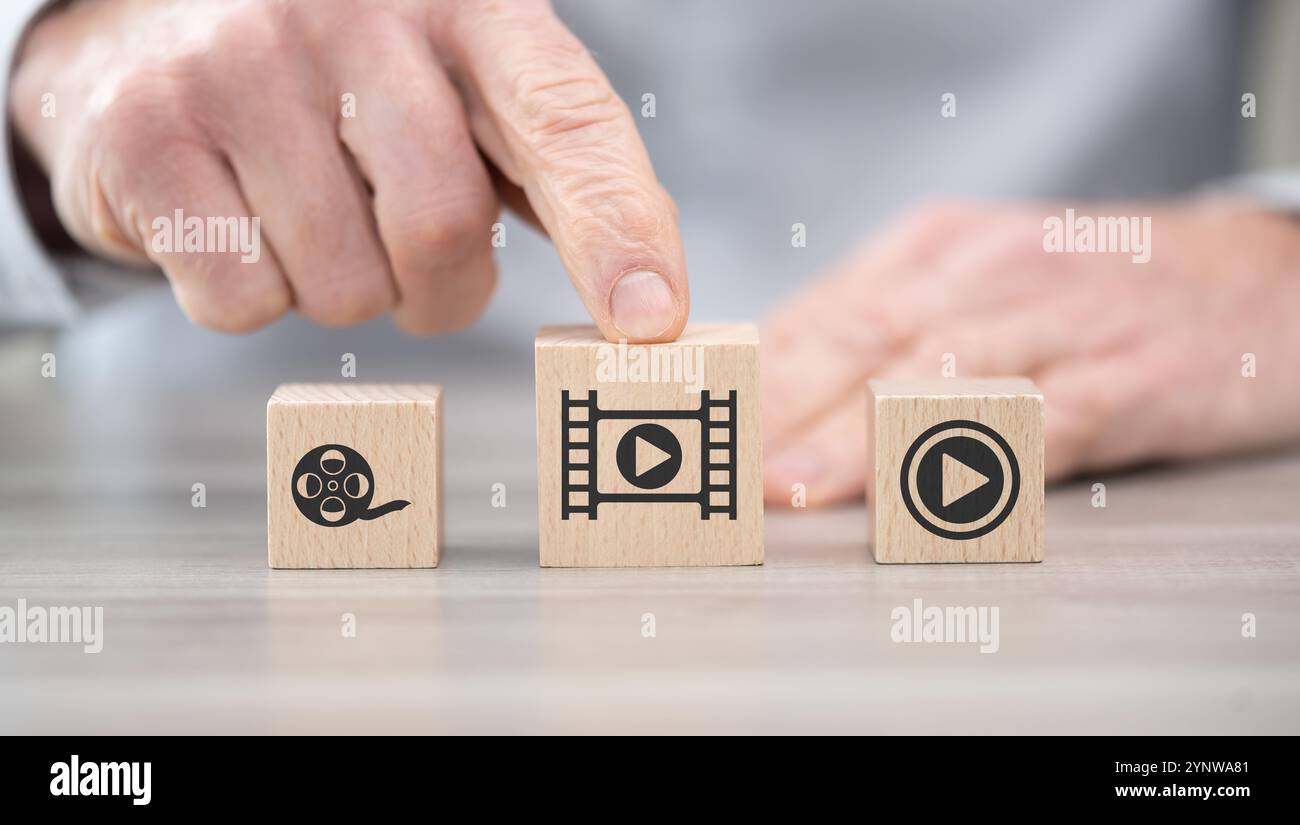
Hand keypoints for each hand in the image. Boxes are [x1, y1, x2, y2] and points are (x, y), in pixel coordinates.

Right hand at [9, 0, 686, 339]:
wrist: (148, 32)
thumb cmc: (344, 82)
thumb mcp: (455, 83)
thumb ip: (546, 164)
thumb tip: (643, 297)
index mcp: (464, 5)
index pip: (565, 118)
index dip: (616, 225)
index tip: (650, 321)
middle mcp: (351, 15)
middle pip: (444, 228)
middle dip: (443, 290)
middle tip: (417, 266)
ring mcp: (238, 66)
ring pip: (345, 287)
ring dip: (347, 292)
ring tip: (311, 217)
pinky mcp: (148, 135)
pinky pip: (244, 302)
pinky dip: (257, 299)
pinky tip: (238, 224)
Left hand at [761, 198, 1299, 505]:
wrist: (1259, 275)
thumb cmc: (1093, 291)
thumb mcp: (979, 279)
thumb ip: (885, 329)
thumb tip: (776, 390)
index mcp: (936, 251)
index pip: (818, 313)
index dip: (747, 372)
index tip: (690, 423)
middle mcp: (986, 275)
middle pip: (860, 338)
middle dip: (776, 404)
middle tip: (713, 464)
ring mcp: (1058, 322)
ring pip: (937, 377)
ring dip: (855, 436)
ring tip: (792, 486)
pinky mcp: (1128, 376)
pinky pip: (1042, 423)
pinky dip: (978, 460)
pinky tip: (927, 498)